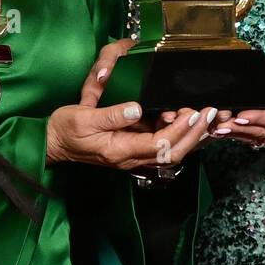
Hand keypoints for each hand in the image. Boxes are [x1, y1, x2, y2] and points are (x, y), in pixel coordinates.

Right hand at [45, 38, 217, 167]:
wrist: (53, 143)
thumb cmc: (65, 130)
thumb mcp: (83, 118)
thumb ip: (111, 115)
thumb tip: (136, 108)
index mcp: (121, 151)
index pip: (159, 145)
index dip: (180, 131)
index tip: (193, 113)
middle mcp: (131, 157)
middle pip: (173, 152)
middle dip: (194, 134)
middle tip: (211, 112)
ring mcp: (133, 154)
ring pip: (171, 150)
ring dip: (190, 135)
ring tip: (206, 114)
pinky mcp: (133, 147)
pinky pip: (162, 144)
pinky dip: (179, 133)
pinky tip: (187, 118)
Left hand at [220, 62, 264, 149]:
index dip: (258, 118)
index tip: (241, 115)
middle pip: (264, 131)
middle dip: (241, 127)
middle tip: (221, 123)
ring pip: (258, 137)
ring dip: (237, 133)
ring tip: (218, 128)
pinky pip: (257, 138)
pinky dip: (241, 135)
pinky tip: (226, 131)